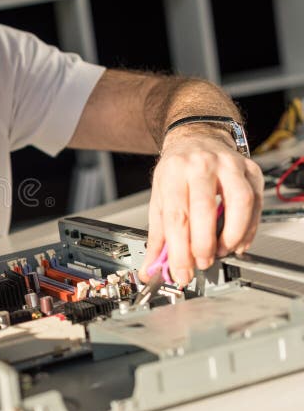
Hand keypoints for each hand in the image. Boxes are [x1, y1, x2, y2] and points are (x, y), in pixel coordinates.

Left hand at [138, 127, 263, 285]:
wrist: (197, 138)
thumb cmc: (177, 170)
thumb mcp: (159, 197)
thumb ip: (157, 236)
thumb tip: (152, 268)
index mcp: (173, 172)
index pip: (176, 216)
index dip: (179, 250)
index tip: (181, 272)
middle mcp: (202, 165)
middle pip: (205, 208)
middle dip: (204, 244)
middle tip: (202, 263)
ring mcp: (229, 165)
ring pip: (240, 203)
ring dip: (232, 235)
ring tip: (222, 252)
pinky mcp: (251, 169)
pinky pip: (256, 202)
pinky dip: (249, 228)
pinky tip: (238, 242)